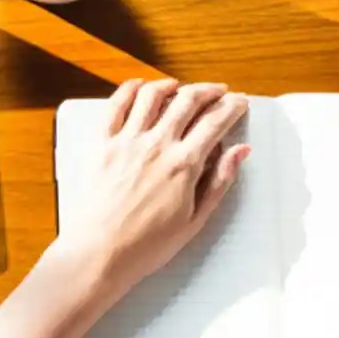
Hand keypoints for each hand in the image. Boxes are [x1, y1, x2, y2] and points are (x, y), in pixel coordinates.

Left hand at [58, 79, 250, 295]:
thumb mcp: (194, 220)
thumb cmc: (146, 245)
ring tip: (180, 87)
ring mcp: (127, 141)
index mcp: (184, 165)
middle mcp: (156, 145)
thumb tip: (239, 151)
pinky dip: (129, 89)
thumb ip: (219, 182)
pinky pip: (115, 105)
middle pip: (188, 100)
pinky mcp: (102, 143)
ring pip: (152, 95)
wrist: (99, 252)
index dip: (232, 107)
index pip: (215, 122)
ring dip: (171, 85)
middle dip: (208, 91)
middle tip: (218, 92)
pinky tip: (139, 86)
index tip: (238, 103)